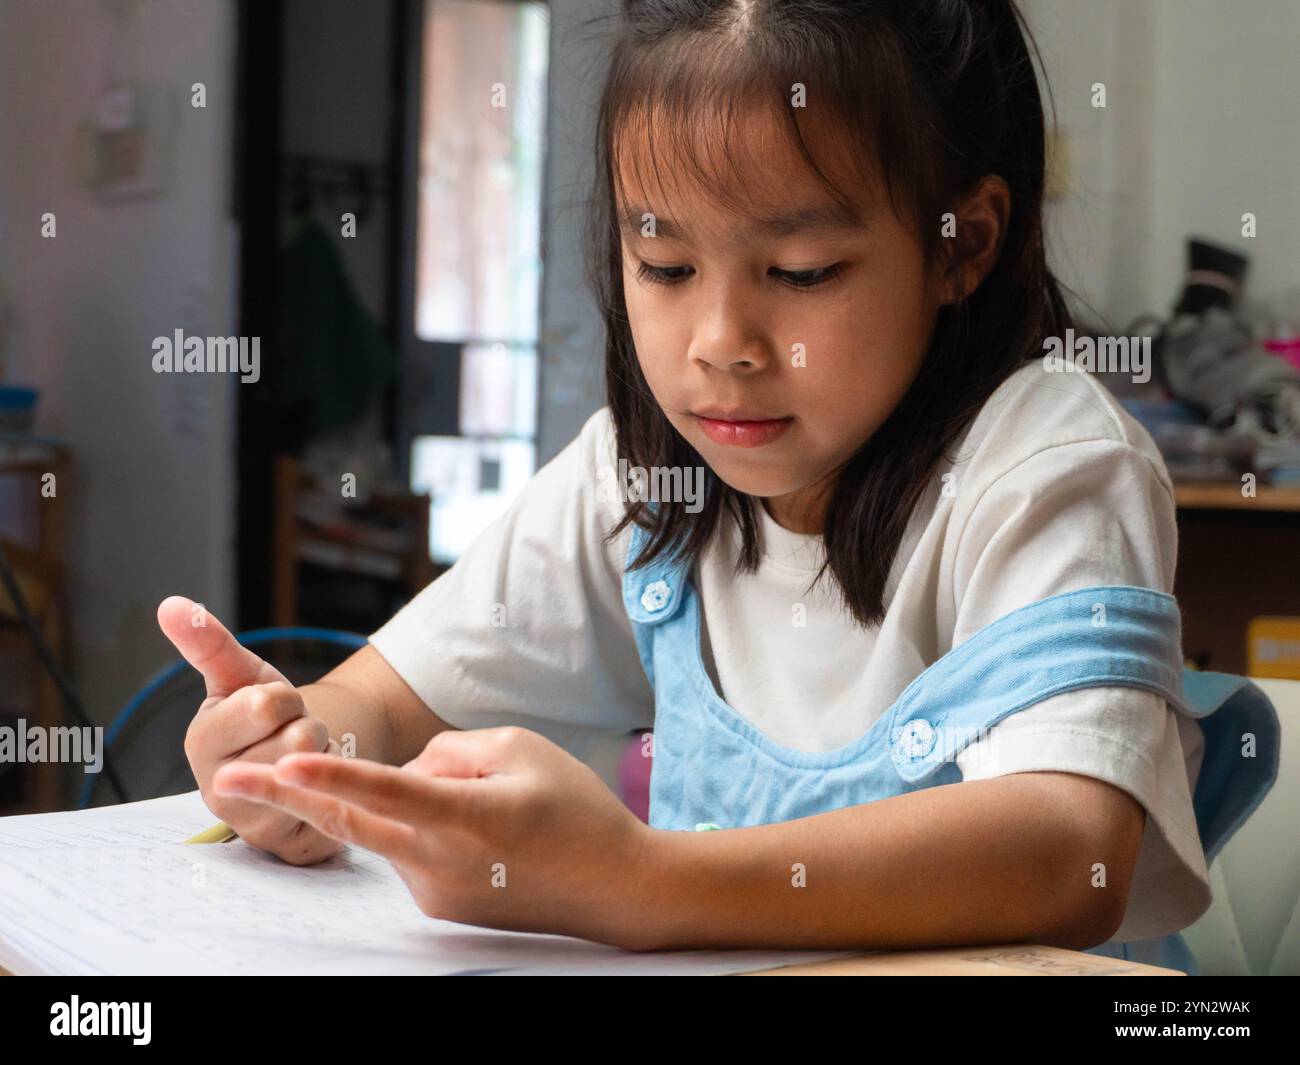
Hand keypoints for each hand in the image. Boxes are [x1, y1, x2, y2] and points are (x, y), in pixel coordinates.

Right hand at [157, 595, 344, 864]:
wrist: (296, 761)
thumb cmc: (262, 717)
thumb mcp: (241, 674)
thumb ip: (209, 642)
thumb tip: (170, 605)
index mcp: (200, 743)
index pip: (265, 704)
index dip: (284, 697)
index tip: (273, 708)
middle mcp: (220, 794)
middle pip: (299, 738)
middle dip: (306, 726)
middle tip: (290, 736)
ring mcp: (256, 827)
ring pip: (319, 771)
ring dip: (324, 756)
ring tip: (303, 760)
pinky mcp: (295, 849)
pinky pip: (337, 804)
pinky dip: (340, 788)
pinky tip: (321, 790)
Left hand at [210, 726, 654, 948]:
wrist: (615, 887)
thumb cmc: (576, 809)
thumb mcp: (521, 748)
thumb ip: (449, 750)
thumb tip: (403, 771)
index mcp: (468, 819)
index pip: (388, 791)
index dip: (334, 775)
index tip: (285, 763)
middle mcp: (442, 864)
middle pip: (352, 822)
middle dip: (284, 798)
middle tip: (226, 780)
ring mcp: (435, 893)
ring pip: (394, 825)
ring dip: (408, 801)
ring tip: (496, 800)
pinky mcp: (439, 907)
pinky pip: (413, 848)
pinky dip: (429, 826)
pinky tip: (488, 833)